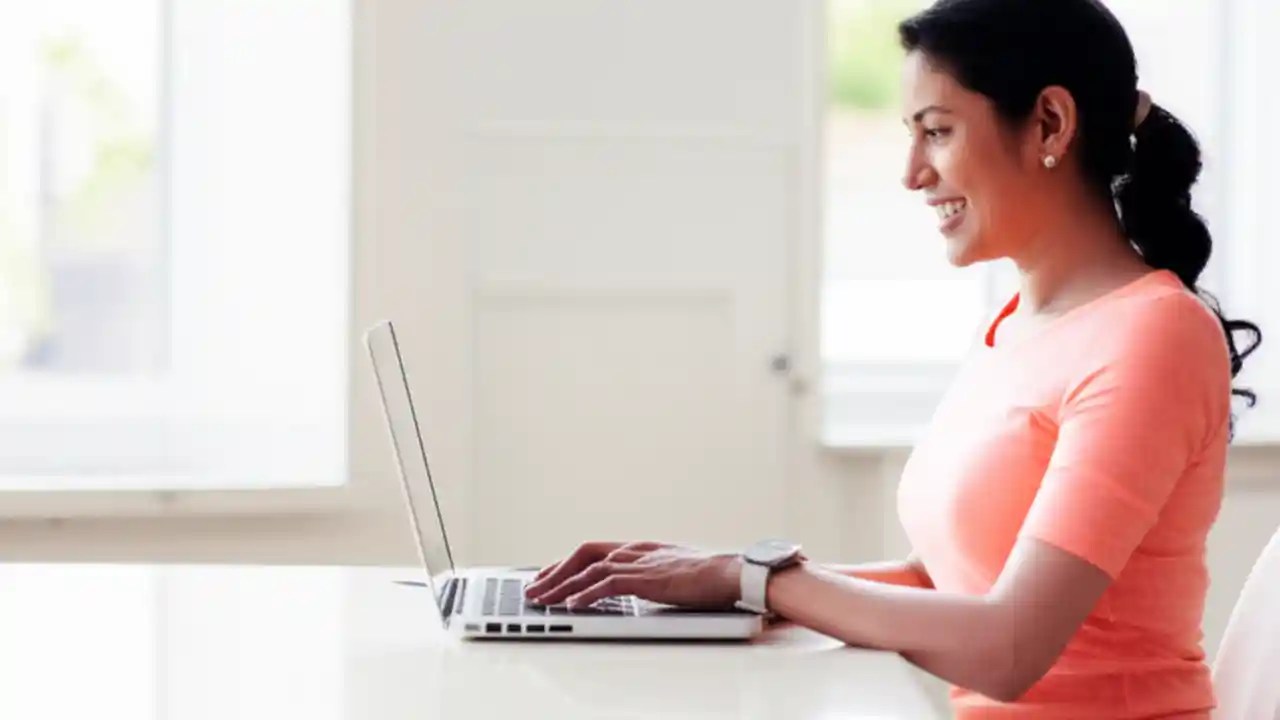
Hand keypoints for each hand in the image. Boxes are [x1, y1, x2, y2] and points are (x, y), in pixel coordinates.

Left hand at [522, 541, 742, 610]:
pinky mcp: (648, 579)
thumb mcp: (675, 572)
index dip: (568, 563)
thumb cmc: (714, 576)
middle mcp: (637, 550)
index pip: (594, 550)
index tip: (550, 576)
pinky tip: (572, 604)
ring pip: (589, 568)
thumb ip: (654, 576)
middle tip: (534, 588)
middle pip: (584, 553)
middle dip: (555, 571)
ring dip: (561, 585)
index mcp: (643, 548)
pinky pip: (608, 584)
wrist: (735, 573)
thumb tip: (641, 589)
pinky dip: (586, 594)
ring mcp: (642, 563)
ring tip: (542, 599)